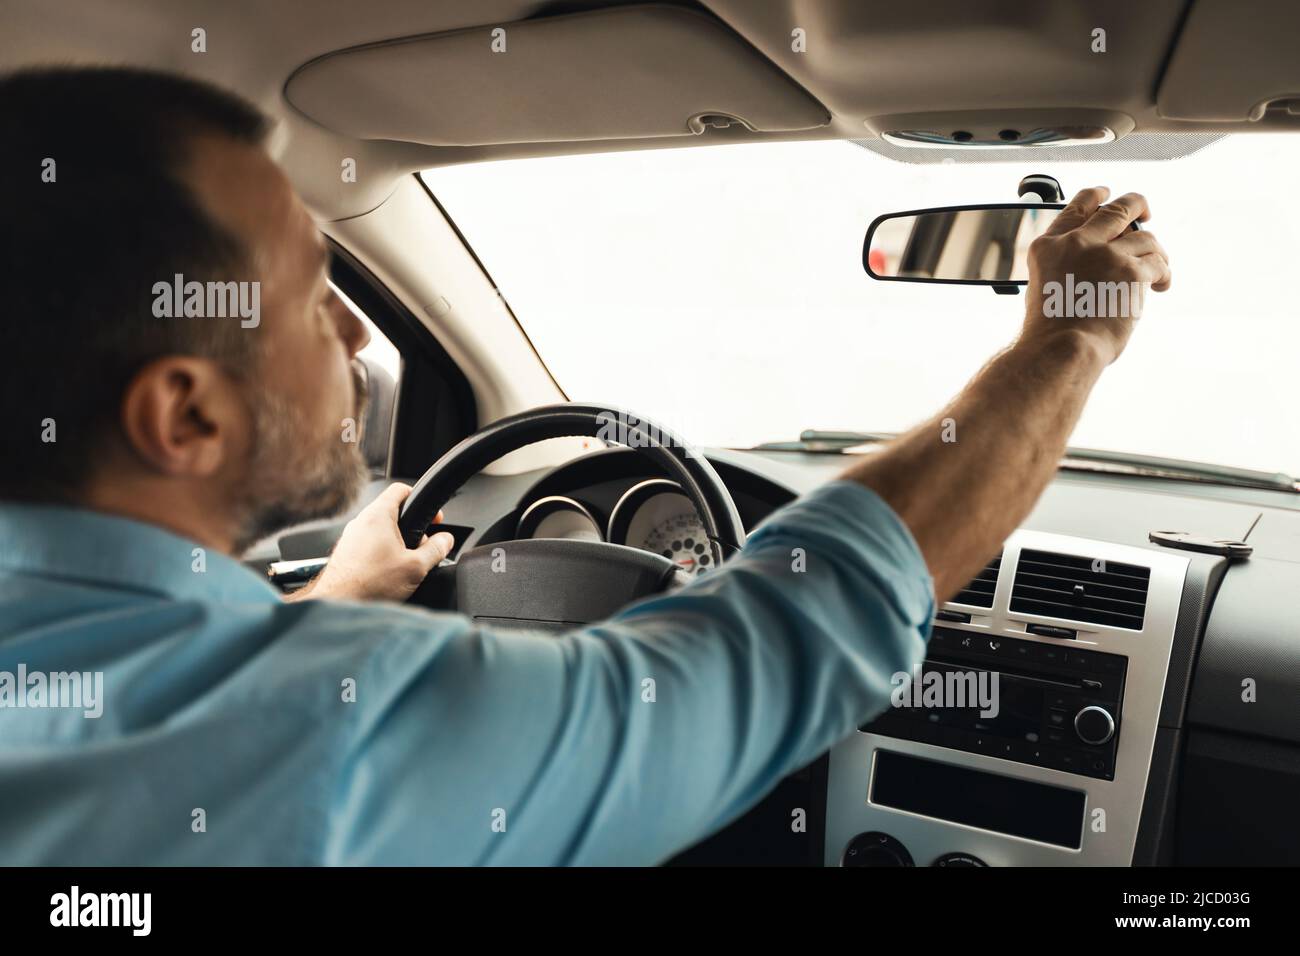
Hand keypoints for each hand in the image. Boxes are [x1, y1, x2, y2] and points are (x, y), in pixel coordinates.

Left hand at [286, 483, 454, 602]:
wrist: (338, 605)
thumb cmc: (369, 585)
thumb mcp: (415, 567)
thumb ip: (436, 550)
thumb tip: (446, 540)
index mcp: (378, 516)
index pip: (401, 490)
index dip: (421, 499)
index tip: (433, 517)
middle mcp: (361, 521)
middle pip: (393, 512)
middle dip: (412, 528)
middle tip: (422, 547)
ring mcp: (350, 537)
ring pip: (381, 530)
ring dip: (397, 542)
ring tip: (406, 564)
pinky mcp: (346, 553)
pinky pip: (369, 544)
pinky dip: (382, 553)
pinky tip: (389, 573)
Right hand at [1021, 187, 1171, 365]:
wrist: (1062, 349)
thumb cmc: (1050, 330)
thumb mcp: (1043, 286)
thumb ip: (1065, 264)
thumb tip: (1099, 260)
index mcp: (1049, 246)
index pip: (1077, 206)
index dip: (1097, 196)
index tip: (1108, 194)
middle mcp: (1077, 242)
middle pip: (1117, 208)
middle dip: (1137, 205)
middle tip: (1146, 213)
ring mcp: (1106, 254)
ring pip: (1144, 237)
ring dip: (1154, 251)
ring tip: (1156, 268)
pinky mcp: (1132, 271)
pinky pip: (1158, 262)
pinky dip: (1163, 274)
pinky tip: (1160, 287)